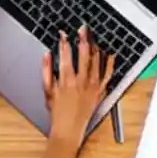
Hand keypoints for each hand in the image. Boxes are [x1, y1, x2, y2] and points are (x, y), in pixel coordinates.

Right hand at [41, 25, 113, 140]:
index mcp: (66, 80)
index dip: (65, 42)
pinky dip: (110, 63)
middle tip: (83, 29)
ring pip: (97, 61)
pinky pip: (108, 74)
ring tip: (93, 38)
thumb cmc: (57, 110)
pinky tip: (109, 53)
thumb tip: (46, 54)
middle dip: (83, 39)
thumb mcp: (47, 90)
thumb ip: (46, 70)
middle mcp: (81, 81)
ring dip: (95, 47)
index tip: (64, 34)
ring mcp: (93, 85)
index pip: (66, 55)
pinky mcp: (100, 90)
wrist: (69, 128)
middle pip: (84, 54)